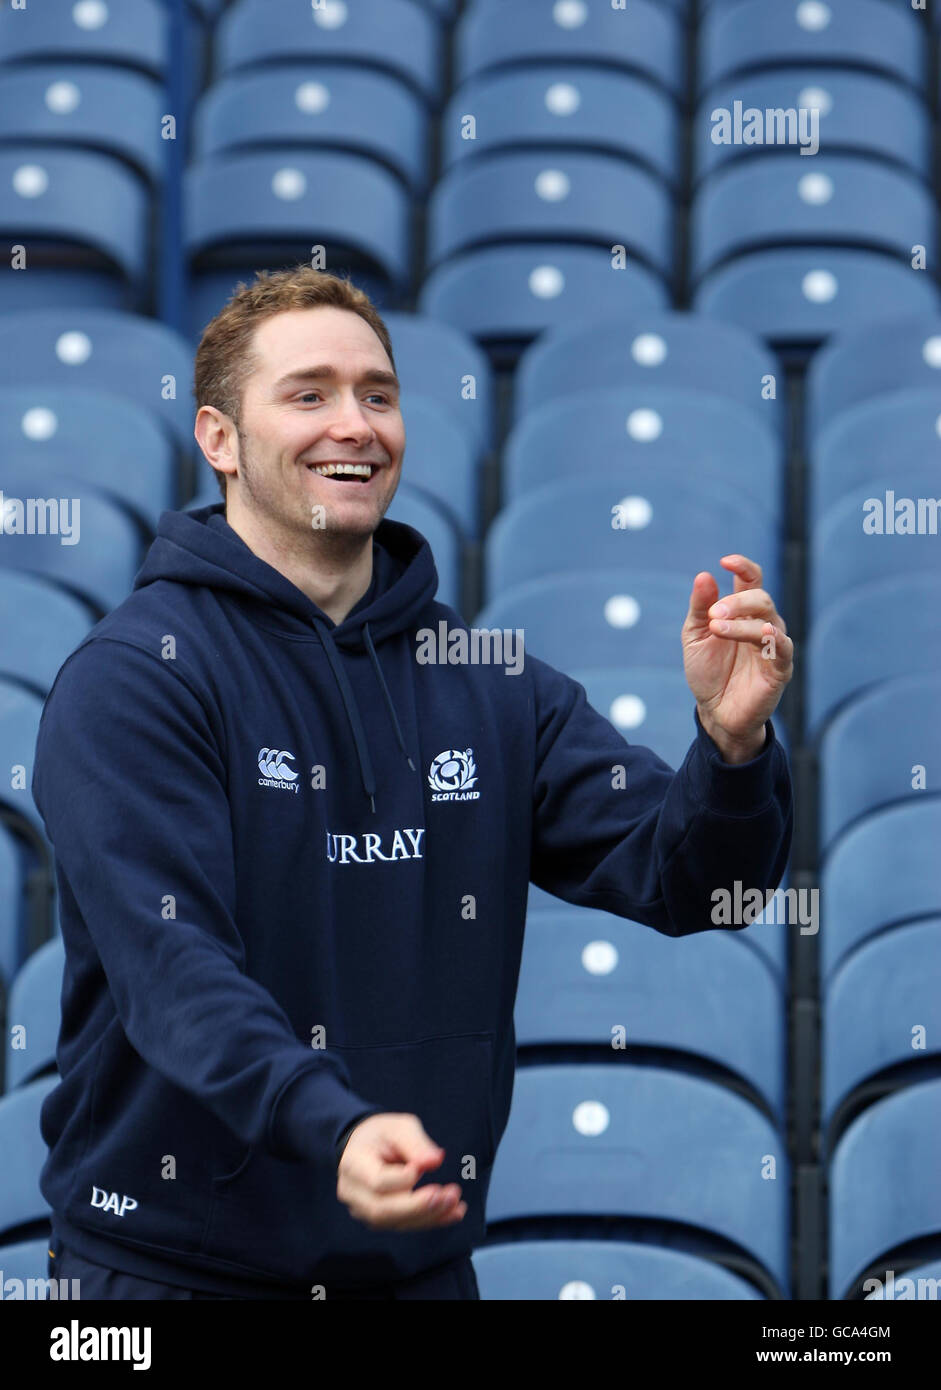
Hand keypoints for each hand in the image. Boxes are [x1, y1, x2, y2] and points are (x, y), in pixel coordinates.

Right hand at [336, 1113, 466, 1231]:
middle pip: (383, 1210)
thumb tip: (435, 1161)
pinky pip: (405, 1224)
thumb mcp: (398, 1127)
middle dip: (419, 1206)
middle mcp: (354, 1193)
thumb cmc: (381, 1135)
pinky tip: (454, 1213)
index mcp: (354, 1164)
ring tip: (456, 1203)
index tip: (421, 1169)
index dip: (401, 1180)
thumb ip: (415, 1142)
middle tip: (449, 1195)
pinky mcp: (380, 1220)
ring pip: (396, 1222)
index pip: (376, 1181)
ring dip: (430, 1215)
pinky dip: (431, 1220)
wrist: (364, 1148)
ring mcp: (363, 1210)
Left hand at [682, 554, 792, 761]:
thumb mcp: (695, 636)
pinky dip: (774, 637)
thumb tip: (704, 575)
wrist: (715, 712)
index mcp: (743, 613)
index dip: (743, 566)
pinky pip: (784, 647)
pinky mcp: (780, 669)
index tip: (726, 562)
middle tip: (712, 616)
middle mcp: (762, 624)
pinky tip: (761, 632)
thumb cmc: (708, 672)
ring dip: (742, 620)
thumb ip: (700, 608)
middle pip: (760, 598)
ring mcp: (773, 645)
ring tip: (717, 627)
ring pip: (769, 619)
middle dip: (736, 601)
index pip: (751, 580)